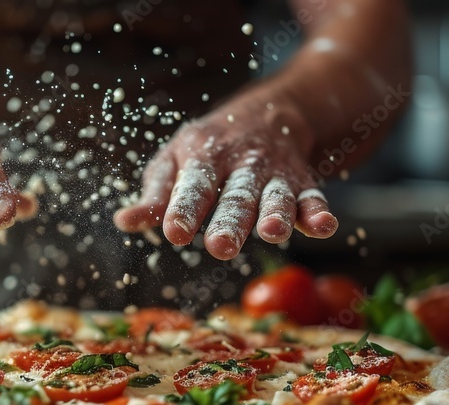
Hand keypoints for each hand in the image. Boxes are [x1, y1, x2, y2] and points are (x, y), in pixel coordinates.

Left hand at [114, 94, 337, 259]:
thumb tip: (124, 221)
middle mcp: (242, 165)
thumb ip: (155, 195)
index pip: (193, 186)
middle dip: (230, 221)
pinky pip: (313, 197)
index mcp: (204, 157)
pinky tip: (323, 226)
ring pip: (276, 196)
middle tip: (220, 247)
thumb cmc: (209, 148)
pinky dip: (319, 212)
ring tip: (274, 233)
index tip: (174, 233)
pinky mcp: (302, 183)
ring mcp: (275, 174)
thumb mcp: (175, 161)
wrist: (268, 114)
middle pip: (236, 196)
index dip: (183, 209)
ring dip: (276, 214)